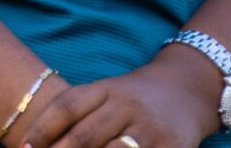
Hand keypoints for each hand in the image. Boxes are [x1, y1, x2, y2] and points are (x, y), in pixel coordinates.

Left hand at [22, 50, 218, 147]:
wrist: (190, 90)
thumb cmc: (137, 98)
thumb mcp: (110, 92)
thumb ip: (79, 113)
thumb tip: (40, 143)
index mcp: (108, 88)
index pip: (68, 106)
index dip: (42, 128)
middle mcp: (128, 105)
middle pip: (86, 136)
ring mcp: (150, 128)